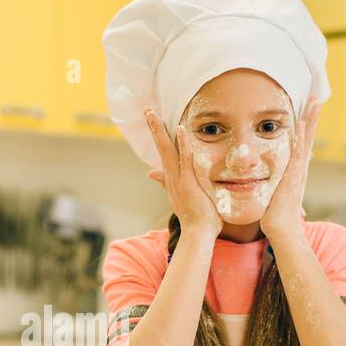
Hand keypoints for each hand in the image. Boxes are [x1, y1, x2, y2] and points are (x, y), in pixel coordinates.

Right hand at [144, 108, 222, 241]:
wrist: (198, 235)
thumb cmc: (195, 219)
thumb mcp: (180, 198)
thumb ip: (166, 184)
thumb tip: (150, 173)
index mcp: (171, 181)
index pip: (164, 155)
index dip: (158, 138)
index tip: (153, 122)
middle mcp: (171, 179)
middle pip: (161, 149)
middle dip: (154, 129)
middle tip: (147, 111)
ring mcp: (178, 181)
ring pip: (167, 151)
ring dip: (160, 132)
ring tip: (153, 115)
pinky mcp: (187, 184)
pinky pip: (185, 160)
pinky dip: (183, 144)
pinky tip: (180, 129)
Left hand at [260, 94, 320, 243]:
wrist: (280, 228)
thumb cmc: (274, 213)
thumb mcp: (274, 191)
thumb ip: (273, 181)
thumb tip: (267, 177)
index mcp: (295, 169)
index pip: (301, 143)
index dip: (305, 126)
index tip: (307, 109)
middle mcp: (300, 167)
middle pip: (309, 136)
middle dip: (313, 117)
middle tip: (317, 98)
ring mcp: (298, 170)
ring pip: (306, 140)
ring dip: (311, 120)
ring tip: (315, 102)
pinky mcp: (293, 175)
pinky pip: (297, 152)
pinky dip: (301, 137)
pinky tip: (302, 123)